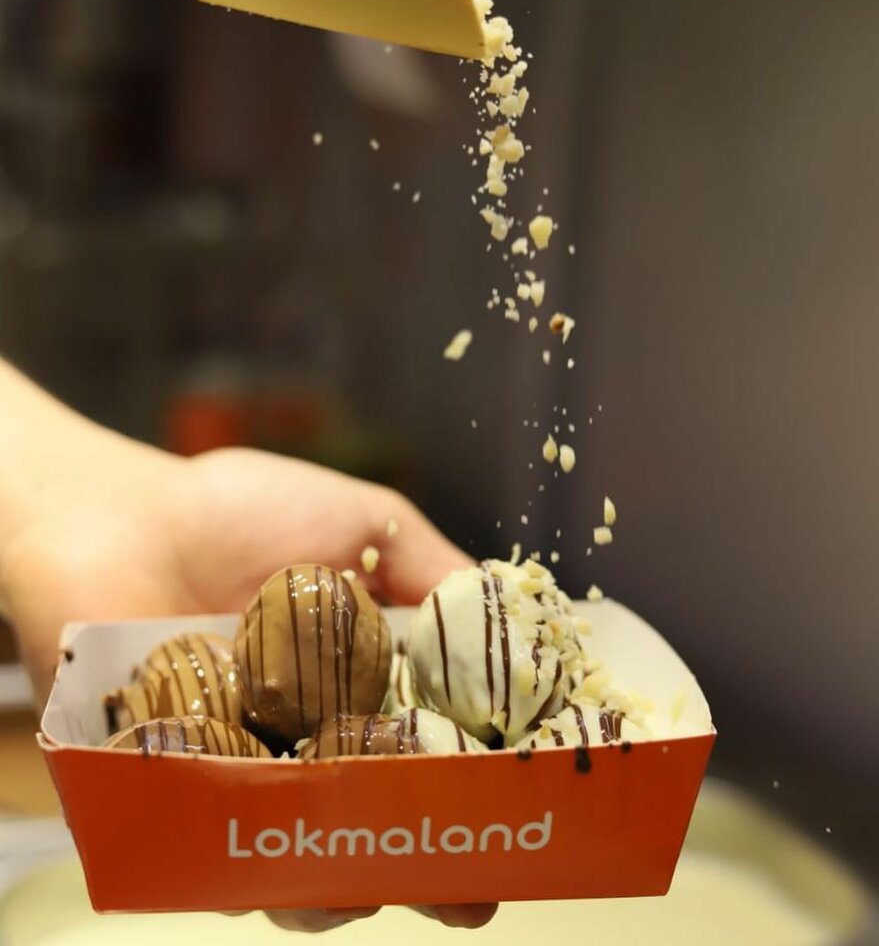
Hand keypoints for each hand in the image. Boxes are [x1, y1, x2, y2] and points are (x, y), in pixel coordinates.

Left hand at [0, 362, 495, 930]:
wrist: (121, 515)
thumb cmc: (242, 511)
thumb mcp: (367, 523)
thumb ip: (436, 572)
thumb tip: (518, 617)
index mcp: (362, 687)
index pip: (435, 755)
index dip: (481, 790)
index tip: (529, 814)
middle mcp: (311, 742)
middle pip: (379, 826)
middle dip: (429, 871)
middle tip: (468, 897)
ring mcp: (243, 774)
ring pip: (302, 859)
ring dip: (345, 885)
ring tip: (371, 886)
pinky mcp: (173, 794)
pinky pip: (218, 854)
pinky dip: (254, 868)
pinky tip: (289, 872)